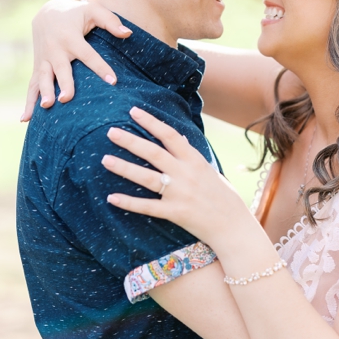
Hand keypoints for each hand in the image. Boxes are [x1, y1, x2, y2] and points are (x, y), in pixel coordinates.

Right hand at [21, 0, 129, 120]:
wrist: (46, 13)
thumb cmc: (75, 14)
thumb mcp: (93, 10)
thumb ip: (111, 21)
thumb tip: (128, 34)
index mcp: (71, 38)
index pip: (89, 55)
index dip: (101, 68)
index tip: (113, 81)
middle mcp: (56, 51)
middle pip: (61, 69)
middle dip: (63, 83)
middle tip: (66, 98)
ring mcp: (44, 60)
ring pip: (42, 78)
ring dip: (44, 92)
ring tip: (47, 106)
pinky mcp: (37, 68)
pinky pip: (31, 86)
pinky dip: (28, 102)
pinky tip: (26, 119)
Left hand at [101, 107, 250, 246]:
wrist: (233, 226)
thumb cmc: (222, 197)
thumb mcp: (209, 170)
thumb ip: (191, 156)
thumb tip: (179, 137)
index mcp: (195, 160)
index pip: (170, 135)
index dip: (151, 122)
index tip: (133, 111)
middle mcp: (186, 174)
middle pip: (154, 153)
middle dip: (130, 141)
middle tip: (111, 131)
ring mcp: (180, 193)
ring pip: (147, 177)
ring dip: (124, 168)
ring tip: (105, 160)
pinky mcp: (175, 213)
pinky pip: (147, 206)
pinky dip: (129, 202)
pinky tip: (112, 198)